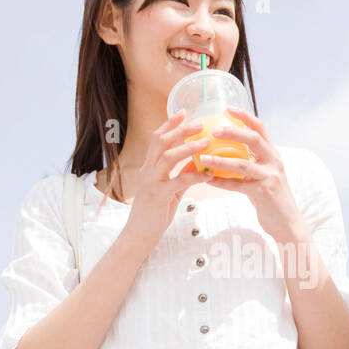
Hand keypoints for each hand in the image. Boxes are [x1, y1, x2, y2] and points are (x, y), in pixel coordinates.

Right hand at [124, 111, 211, 248]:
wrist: (139, 236)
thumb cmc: (154, 214)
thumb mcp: (170, 191)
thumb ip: (182, 176)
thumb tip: (198, 162)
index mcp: (149, 168)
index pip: (157, 139)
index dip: (169, 124)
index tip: (184, 112)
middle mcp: (147, 171)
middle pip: (161, 142)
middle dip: (180, 129)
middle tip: (200, 122)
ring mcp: (151, 182)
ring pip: (168, 157)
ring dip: (188, 147)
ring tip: (206, 142)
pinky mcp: (158, 196)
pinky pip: (178, 182)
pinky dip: (195, 176)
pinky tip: (210, 175)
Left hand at [199, 106, 305, 240]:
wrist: (287, 223)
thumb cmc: (272, 198)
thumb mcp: (265, 175)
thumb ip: (252, 162)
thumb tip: (228, 152)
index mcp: (273, 154)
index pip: (260, 128)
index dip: (244, 116)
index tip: (227, 108)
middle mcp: (274, 162)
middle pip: (253, 139)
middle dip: (232, 133)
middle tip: (213, 131)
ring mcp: (270, 177)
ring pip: (242, 164)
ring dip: (221, 159)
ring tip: (204, 157)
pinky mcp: (263, 193)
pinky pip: (238, 185)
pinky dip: (221, 182)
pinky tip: (208, 180)